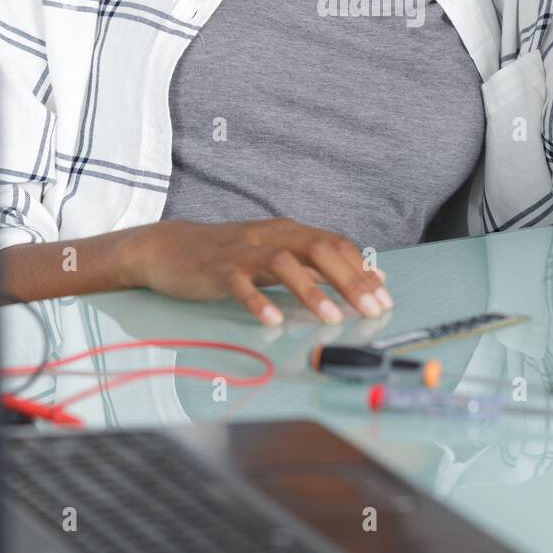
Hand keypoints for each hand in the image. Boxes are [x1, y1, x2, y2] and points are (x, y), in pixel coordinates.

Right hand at [122, 217, 390, 325]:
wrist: (168, 248)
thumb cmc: (229, 256)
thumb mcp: (275, 255)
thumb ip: (315, 265)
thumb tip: (364, 276)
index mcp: (288, 232)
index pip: (336, 244)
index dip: (363, 269)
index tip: (385, 296)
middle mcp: (270, 235)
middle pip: (318, 249)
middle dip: (350, 280)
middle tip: (373, 309)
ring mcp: (243, 251)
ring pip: (284, 264)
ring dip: (311, 292)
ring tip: (331, 319)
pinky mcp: (216, 269)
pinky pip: (240, 284)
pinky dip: (257, 302)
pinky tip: (271, 321)